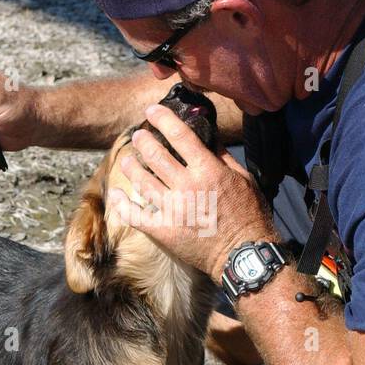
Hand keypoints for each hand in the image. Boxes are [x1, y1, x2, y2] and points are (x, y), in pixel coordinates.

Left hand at [109, 104, 275, 281]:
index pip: (180, 136)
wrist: (243, 252)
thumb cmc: (248, 215)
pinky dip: (122, 203)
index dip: (162, 119)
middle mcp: (187, 186)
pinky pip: (135, 214)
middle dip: (143, 141)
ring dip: (131, 166)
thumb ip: (223, 157)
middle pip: (155, 155)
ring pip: (142, 180)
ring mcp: (173, 209)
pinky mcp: (163, 230)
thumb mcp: (244, 179)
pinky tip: (116, 194)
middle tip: (138, 136)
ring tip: (127, 159)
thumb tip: (208, 137)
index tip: (152, 111)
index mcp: (208, 170)